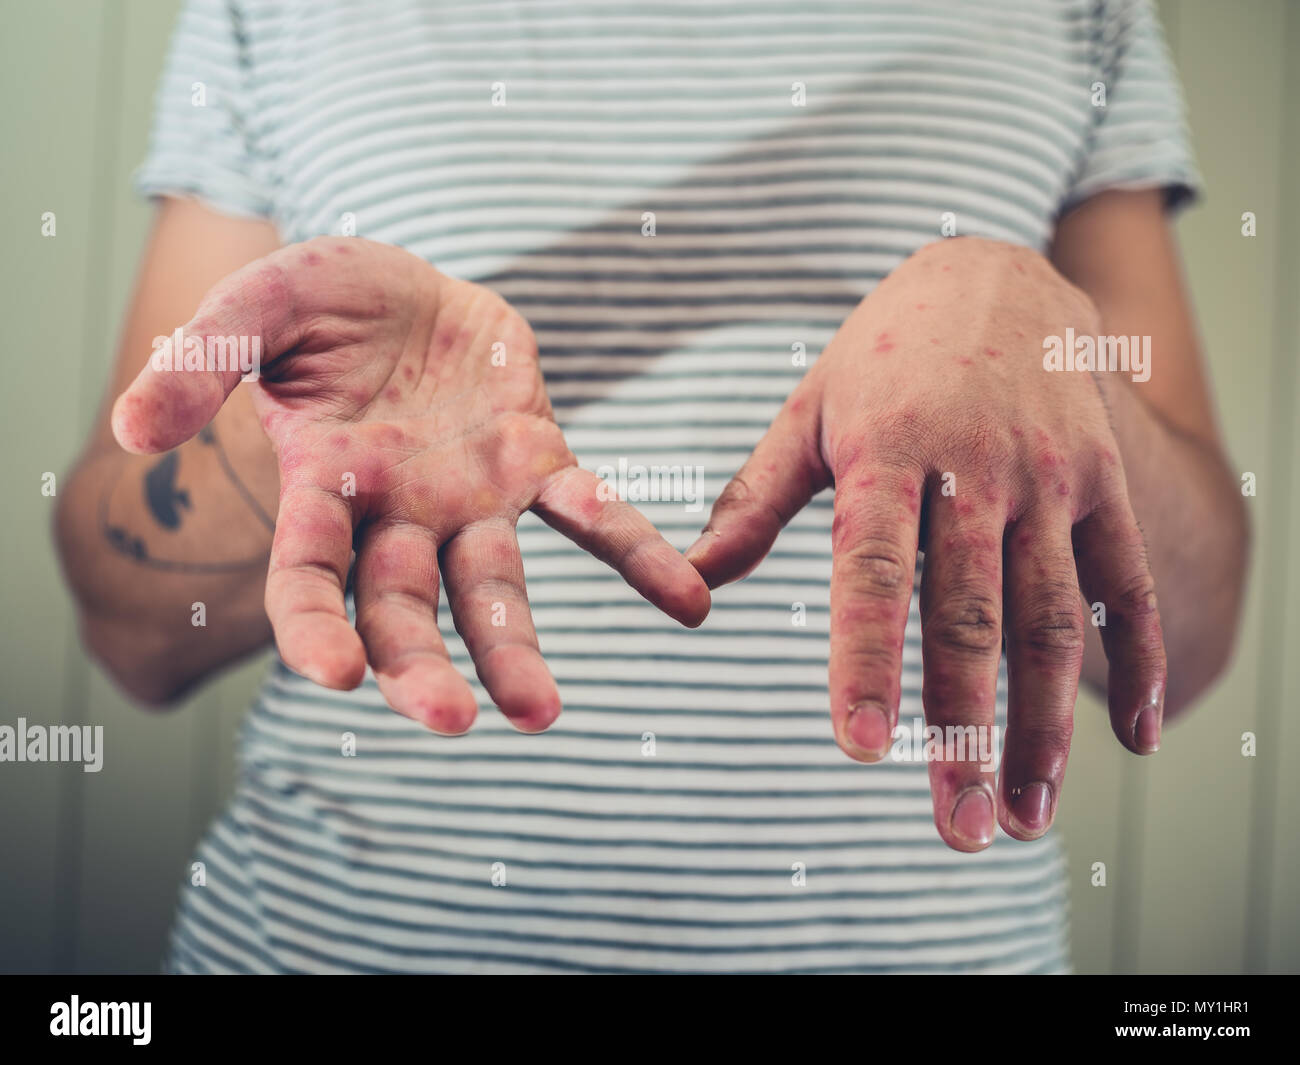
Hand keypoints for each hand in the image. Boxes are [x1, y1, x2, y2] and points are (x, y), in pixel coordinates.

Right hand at [112, 237, 709, 732]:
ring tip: (541, 714)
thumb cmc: (323, 304)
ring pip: (495, 587)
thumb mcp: (261, 304)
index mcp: (324, 488)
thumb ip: (205, 356)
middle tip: (454, 721)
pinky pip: (591, 514)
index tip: (337, 678)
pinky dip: (638, 554)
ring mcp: (472, 497)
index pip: (309, 577)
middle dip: (422, 665)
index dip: (314, 628)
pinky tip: (690, 602)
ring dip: (519, 648)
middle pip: (404, 607)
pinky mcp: (537, 461)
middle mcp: (399, 516)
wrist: (407, 288)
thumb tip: (131, 427)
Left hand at [687, 237, 1165, 850]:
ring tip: (1028, 812)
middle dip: (966, 731)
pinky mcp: (1103, 484)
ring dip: (1044, 724)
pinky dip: (1138, 660)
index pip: (873, 573)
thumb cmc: (883, 357)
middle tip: (959, 827)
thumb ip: (754, 499)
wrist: (996, 275)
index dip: (868, 661)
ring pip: (1052, 618)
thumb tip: (694, 581)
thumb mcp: (808, 410)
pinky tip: (1134, 739)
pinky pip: (1127, 582)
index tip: (863, 750)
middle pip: (972, 618)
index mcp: (887, 453)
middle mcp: (977, 470)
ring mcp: (1051, 478)